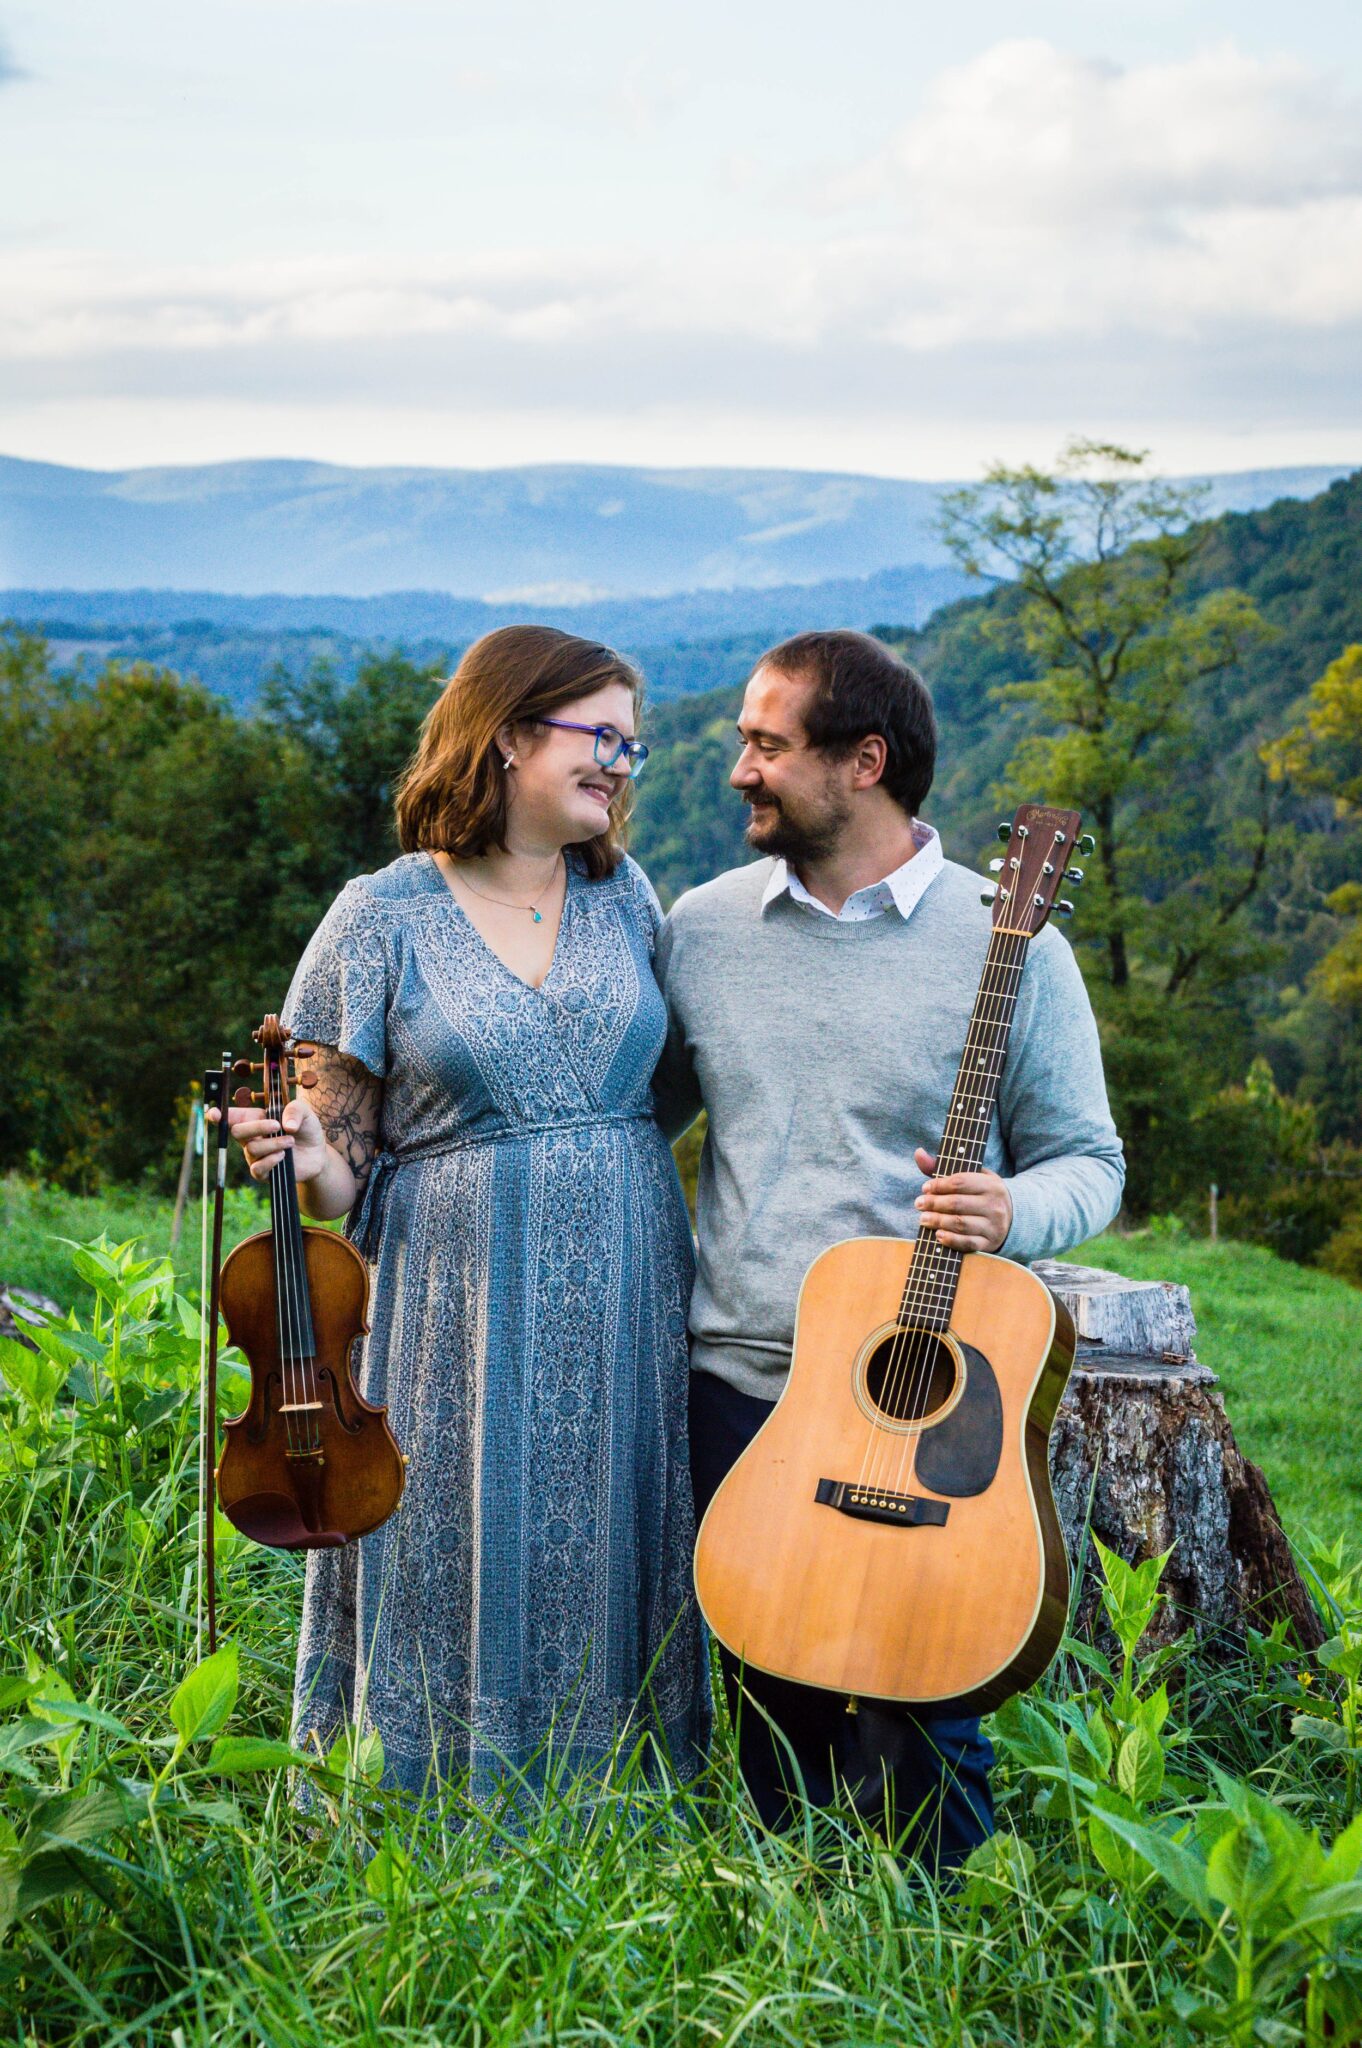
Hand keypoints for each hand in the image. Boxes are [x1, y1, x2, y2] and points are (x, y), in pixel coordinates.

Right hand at [206, 1097, 329, 1184]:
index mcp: (254, 1119)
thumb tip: (286, 1124)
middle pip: (237, 1131)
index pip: (230, 1117)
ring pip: (252, 1148)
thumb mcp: (305, 1113)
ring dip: (274, 1143)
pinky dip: (271, 1160)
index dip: (217, 1115)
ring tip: (291, 1141)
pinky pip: (257, 1168)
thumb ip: (295, 1110)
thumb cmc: (305, 1130)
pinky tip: (283, 1155)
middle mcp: (250, 1137)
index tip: (213, 1114)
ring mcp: (254, 1156)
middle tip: (278, 1126)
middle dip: (257, 1127)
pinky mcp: (262, 1172)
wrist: (317, 1153)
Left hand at [913, 1146, 1012, 1253]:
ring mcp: (993, 1226)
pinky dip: (951, 1240)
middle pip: (957, 1204)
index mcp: (991, 1185)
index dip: (939, 1185)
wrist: (1012, 1218)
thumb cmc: (983, 1194)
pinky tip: (938, 1235)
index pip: (960, 1183)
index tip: (925, 1188)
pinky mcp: (989, 1243)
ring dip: (938, 1221)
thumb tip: (918, 1153)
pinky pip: (968, 1243)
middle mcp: (994, 1206)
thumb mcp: (973, 1177)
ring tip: (923, 1219)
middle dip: (934, 1204)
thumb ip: (944, 1167)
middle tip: (919, 1204)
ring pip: (960, 1224)